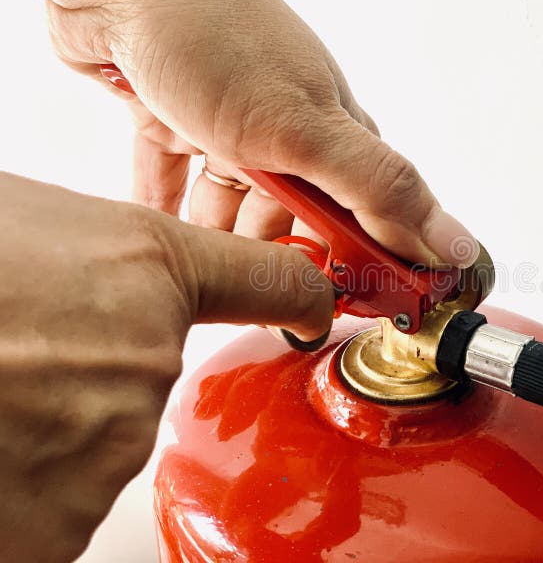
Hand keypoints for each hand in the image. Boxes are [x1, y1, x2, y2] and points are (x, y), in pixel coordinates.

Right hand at [0, 172, 332, 561]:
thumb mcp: (24, 222)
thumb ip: (88, 263)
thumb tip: (105, 290)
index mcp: (149, 270)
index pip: (272, 280)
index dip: (297, 296)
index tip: (306, 312)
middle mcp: (149, 359)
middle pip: (149, 377)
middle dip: (91, 369)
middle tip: (13, 347)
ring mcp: (107, 448)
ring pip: (98, 442)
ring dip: (47, 427)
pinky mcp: (58, 527)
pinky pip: (58, 506)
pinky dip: (23, 483)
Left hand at [17, 0, 478, 266]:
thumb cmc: (215, 39)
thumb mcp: (304, 128)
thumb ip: (380, 188)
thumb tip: (454, 242)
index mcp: (333, 137)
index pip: (371, 218)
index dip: (370, 267)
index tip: (361, 311)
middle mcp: (288, 134)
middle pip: (299, 220)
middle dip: (287, 260)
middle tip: (272, 304)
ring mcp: (230, 126)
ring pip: (234, 205)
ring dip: (224, 241)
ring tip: (208, 277)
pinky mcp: (177, 120)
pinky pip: (176, 179)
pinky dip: (171, 208)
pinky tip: (163, 235)